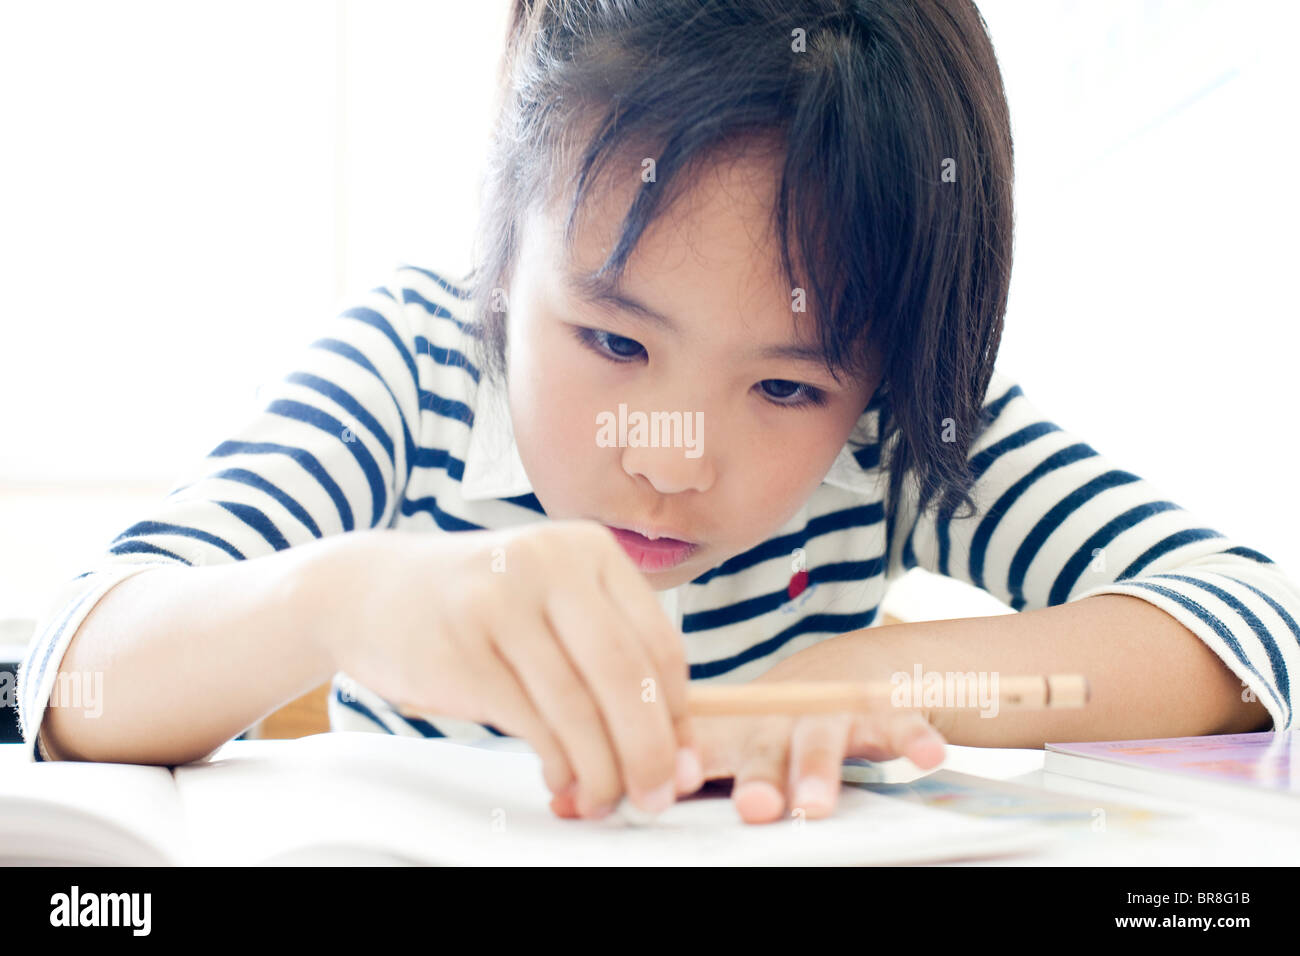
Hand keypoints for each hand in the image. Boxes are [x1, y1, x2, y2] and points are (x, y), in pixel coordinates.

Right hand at [312, 522, 702, 820]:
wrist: (368, 591)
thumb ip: (611, 660)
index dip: (679, 715)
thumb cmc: (479, 610)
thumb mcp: (552, 607)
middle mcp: (549, 562)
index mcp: (589, 549)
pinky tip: (560, 778)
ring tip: (604, 799)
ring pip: (578, 706)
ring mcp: (501, 600)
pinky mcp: (462, 646)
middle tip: (657, 797)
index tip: (685, 762)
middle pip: (625, 674)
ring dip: (602, 769)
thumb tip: (679, 748)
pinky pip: (531, 722)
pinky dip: (557, 763)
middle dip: (650, 750)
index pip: (659, 643)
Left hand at [688, 655, 948, 823]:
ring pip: (823, 740)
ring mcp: (829, 713)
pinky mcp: (882, 712)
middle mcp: (777, 718)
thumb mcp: (725, 741)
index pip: (703, 740)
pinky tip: (928, 756)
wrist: (840, 671)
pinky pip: (901, 725)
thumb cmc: (768, 723)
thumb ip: (679, 768)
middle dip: (758, 776)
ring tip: (815, 803)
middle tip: (754, 805)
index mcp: (734, 729)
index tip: (678, 779)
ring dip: (818, 769)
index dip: (691, 756)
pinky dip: (915, 739)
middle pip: (763, 746)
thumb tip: (586, 800)